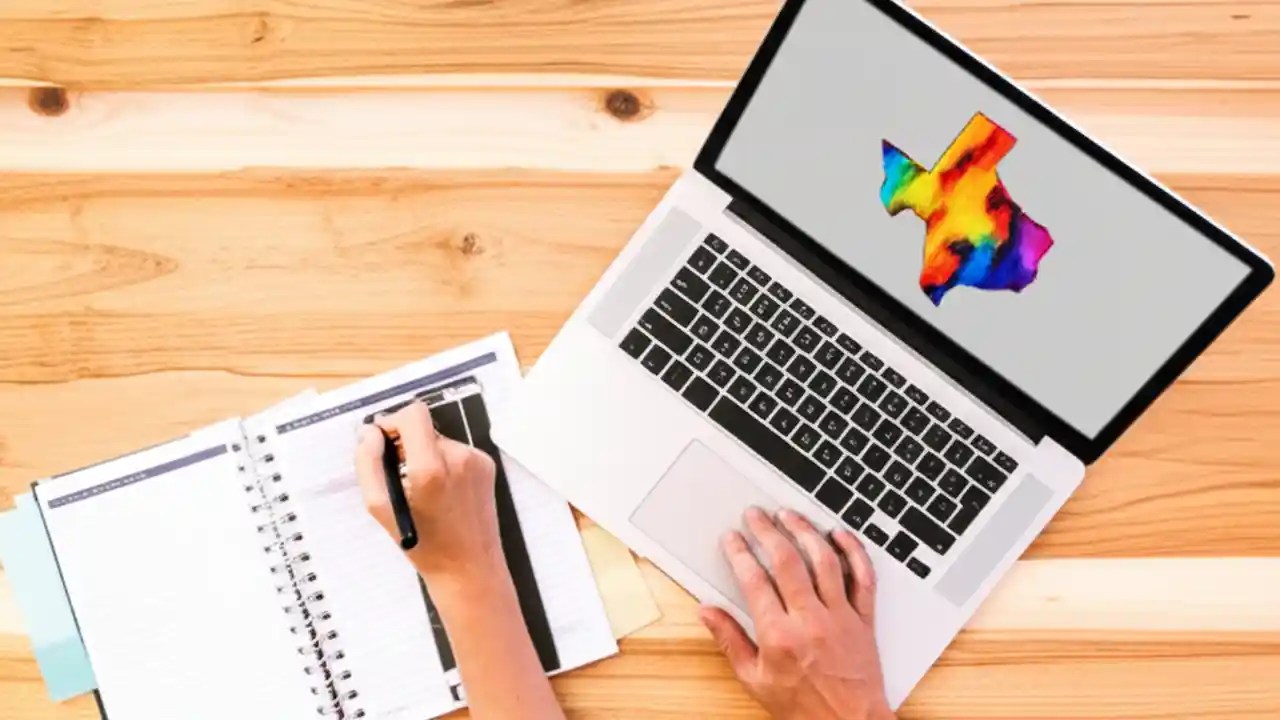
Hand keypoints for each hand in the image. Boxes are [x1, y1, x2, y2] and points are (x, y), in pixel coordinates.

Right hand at [354, 401, 501, 582]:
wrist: (469, 569)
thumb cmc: (424, 545)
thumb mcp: (382, 509)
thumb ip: (369, 464)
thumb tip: (368, 432)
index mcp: (431, 468)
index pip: (413, 414)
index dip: (392, 422)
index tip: (383, 441)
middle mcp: (459, 458)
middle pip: (424, 428)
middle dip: (406, 444)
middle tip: (399, 475)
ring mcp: (477, 461)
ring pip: (439, 441)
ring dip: (425, 456)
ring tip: (424, 492)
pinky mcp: (487, 466)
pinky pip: (457, 453)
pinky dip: (444, 465)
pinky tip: (443, 493)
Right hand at [700, 507, 894, 719]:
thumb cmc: (804, 709)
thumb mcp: (754, 680)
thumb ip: (730, 641)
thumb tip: (708, 613)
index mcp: (779, 635)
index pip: (754, 580)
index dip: (740, 553)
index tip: (732, 538)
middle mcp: (810, 620)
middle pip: (787, 561)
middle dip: (767, 531)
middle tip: (755, 515)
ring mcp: (841, 616)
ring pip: (824, 561)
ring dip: (805, 531)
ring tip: (790, 515)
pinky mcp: (864, 619)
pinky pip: (863, 577)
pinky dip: (854, 551)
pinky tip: (840, 534)